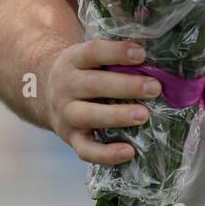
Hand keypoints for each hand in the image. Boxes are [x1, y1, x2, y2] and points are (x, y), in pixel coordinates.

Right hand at [43, 38, 161, 163]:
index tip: (142, 53)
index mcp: (74, 60)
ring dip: (117, 116)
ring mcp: (66, 114)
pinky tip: (129, 152)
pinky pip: (86, 149)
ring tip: (144, 116)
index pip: (93, 52)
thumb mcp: (91, 59)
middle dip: (126, 86)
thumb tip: (161, 62)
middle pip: (93, 85)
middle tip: (154, 88)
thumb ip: (117, 59)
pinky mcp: (70, 138)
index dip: (116, 52)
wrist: (44, 93)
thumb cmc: (84, 72)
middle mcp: (66, 86)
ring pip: (88, 116)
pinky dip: (106, 154)